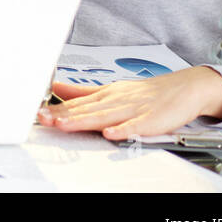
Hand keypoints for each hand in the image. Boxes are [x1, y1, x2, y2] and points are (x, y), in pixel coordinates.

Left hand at [38, 66, 221, 139]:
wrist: (184, 88)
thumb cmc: (147, 93)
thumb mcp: (111, 90)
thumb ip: (83, 92)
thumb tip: (57, 87)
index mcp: (106, 95)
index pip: (77, 104)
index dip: (57, 109)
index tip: (38, 114)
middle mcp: (116, 100)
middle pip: (86, 110)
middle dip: (64, 116)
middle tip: (44, 119)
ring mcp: (134, 109)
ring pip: (105, 116)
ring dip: (84, 121)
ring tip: (64, 125)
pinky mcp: (152, 119)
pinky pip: (136, 126)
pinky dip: (123, 130)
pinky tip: (110, 134)